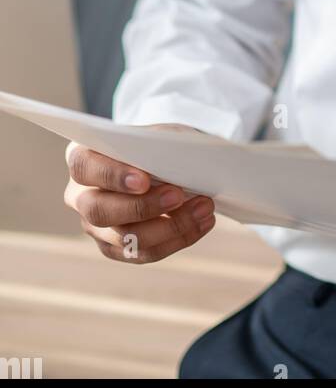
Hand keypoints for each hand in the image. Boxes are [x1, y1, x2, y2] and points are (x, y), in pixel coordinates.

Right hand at [64, 124, 215, 263]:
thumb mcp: (157, 134)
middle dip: (143, 207)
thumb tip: (180, 163)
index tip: (145, 180)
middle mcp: (80, 195)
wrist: (159, 160)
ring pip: (124, 238)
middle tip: (178, 196)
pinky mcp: (114, 248)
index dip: (113, 176)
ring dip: (169, 226)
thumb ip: (159, 145)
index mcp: (81, 158)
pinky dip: (176, 240)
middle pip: (100, 211)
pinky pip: (142, 253)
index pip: (84, 167)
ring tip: (203, 209)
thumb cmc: (155, 143)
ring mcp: (94, 226)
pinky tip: (201, 224)